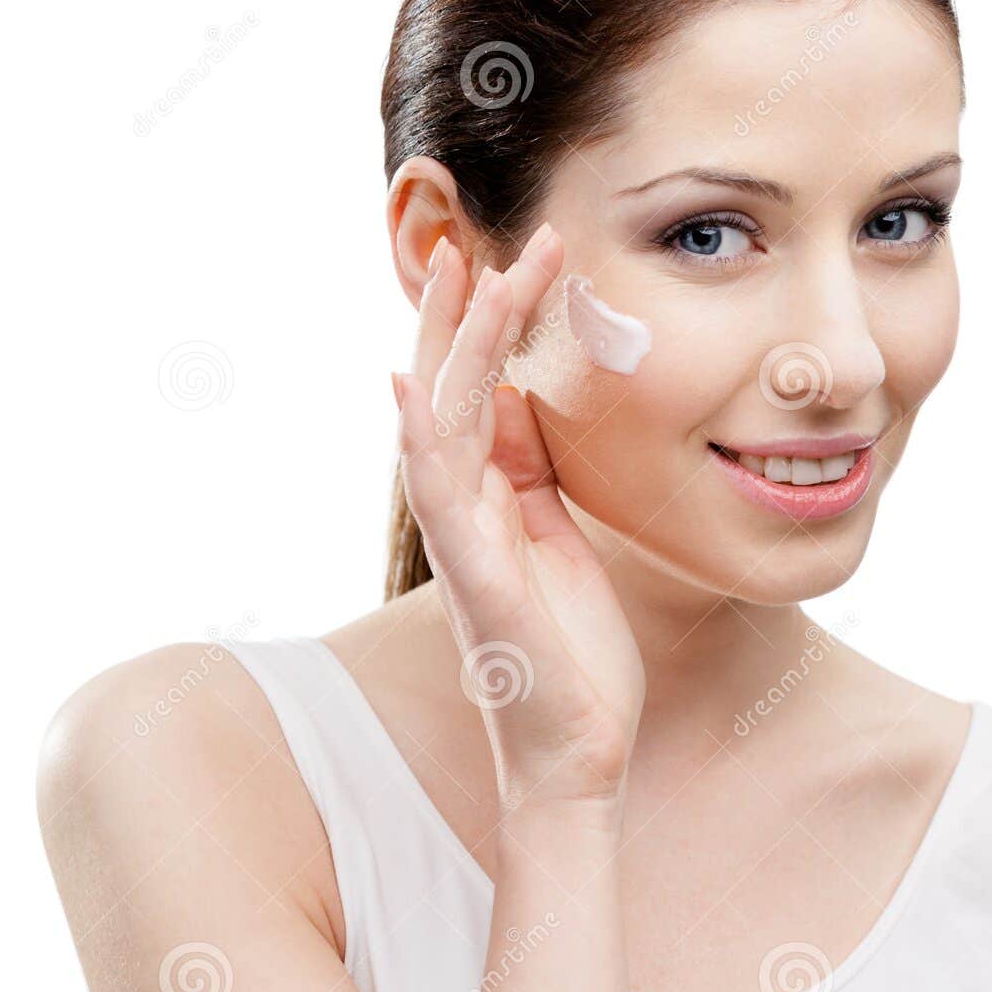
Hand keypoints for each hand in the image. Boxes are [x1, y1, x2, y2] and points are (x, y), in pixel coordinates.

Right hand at [394, 224, 645, 810]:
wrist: (578, 751)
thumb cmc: (571, 651)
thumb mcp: (559, 539)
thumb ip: (531, 474)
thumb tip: (521, 401)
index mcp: (490, 500)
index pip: (480, 395)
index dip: (486, 329)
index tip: (511, 261)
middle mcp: (464, 513)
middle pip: (451, 394)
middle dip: (463, 318)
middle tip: (477, 241)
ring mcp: (463, 545)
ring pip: (441, 428)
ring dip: (452, 352)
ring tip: (465, 277)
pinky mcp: (476, 582)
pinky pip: (441, 502)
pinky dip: (424, 442)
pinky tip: (413, 387)